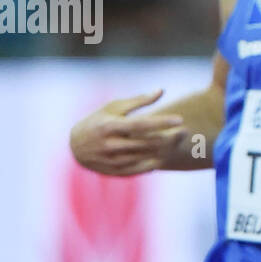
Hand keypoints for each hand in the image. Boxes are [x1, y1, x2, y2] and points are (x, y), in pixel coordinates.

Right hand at [69, 90, 186, 176]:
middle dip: (167, 137)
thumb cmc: (98, 120)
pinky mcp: (111, 171)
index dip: (161, 122)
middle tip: (185, 131)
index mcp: (110, 126)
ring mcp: (109, 160)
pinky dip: (149, 165)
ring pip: (142, 157)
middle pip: (145, 142)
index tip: (180, 119)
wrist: (74, 145)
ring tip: (177, 142)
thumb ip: (139, 101)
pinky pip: (135, 169)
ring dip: (162, 151)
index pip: (141, 124)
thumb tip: (162, 90)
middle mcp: (109, 144)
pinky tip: (160, 158)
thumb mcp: (114, 107)